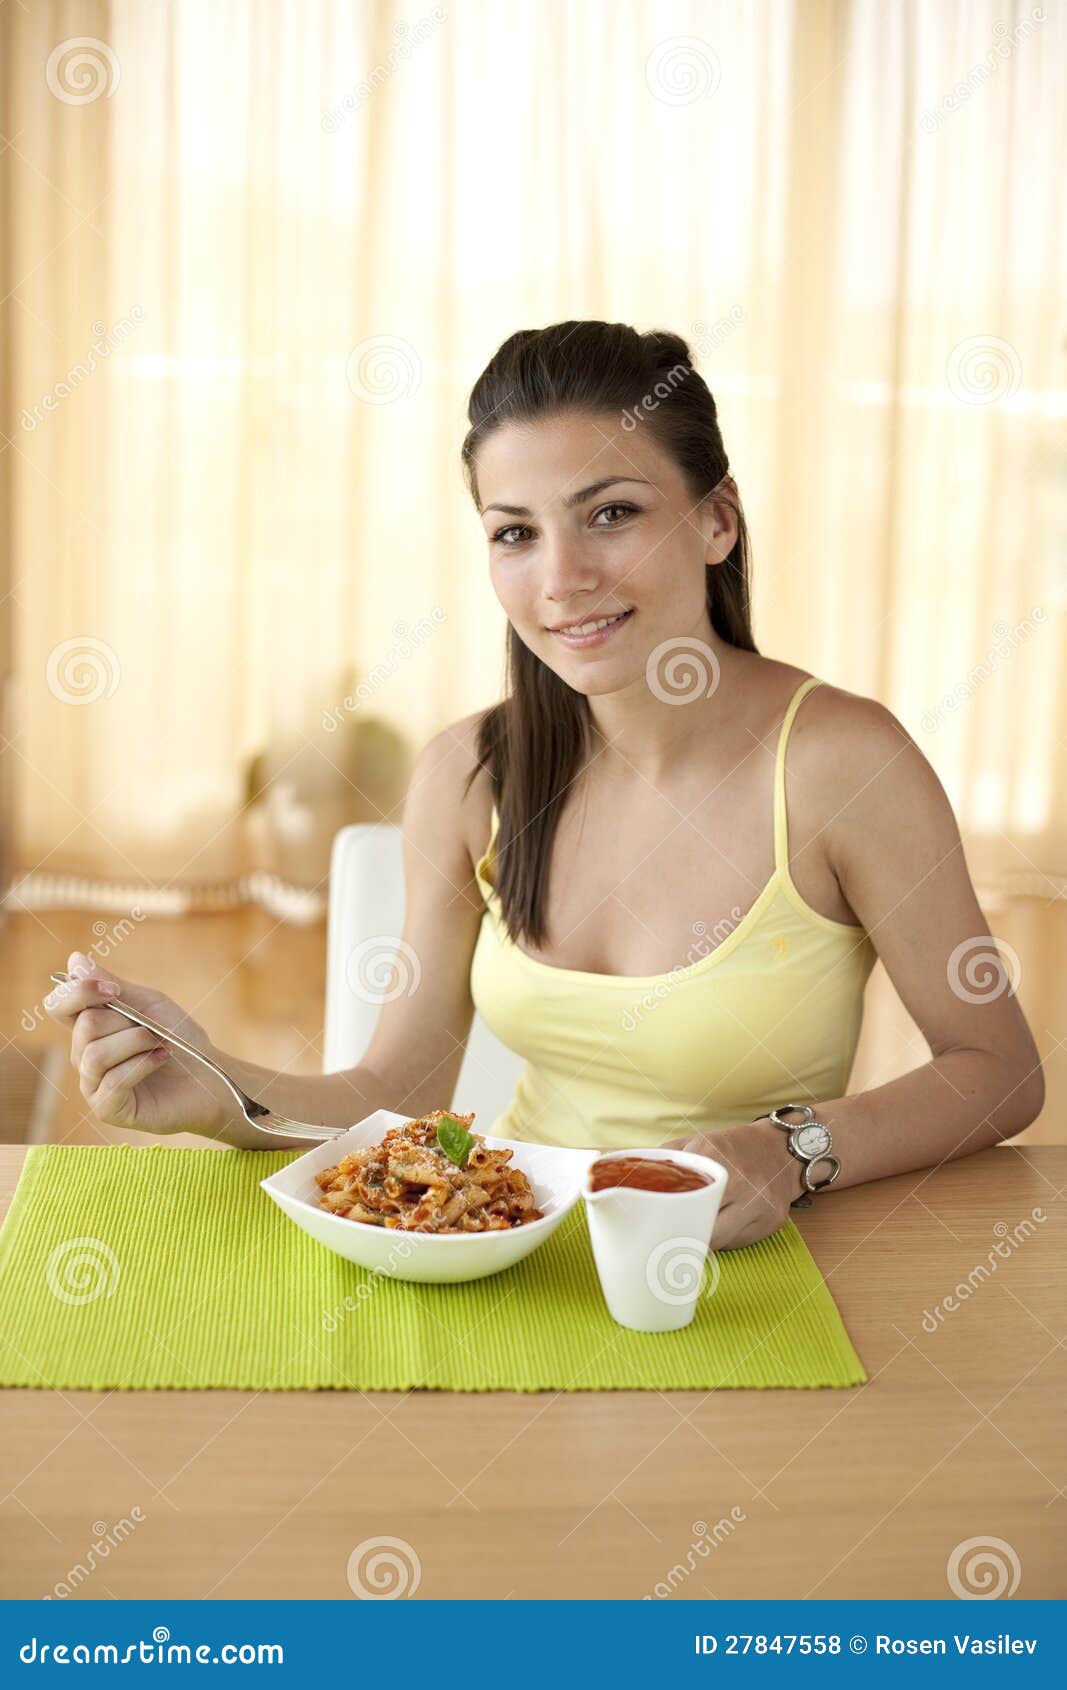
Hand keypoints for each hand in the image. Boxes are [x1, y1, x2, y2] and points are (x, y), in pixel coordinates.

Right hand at [44, 950, 230, 1139]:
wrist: (210, 1075)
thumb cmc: (179, 1039)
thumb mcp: (149, 1004)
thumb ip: (113, 986)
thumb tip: (74, 960)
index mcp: (89, 1028)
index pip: (59, 1005)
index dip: (79, 991)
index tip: (114, 989)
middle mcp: (84, 1057)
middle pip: (85, 1026)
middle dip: (128, 1022)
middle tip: (155, 1029)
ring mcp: (93, 1085)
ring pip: (95, 1054)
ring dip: (137, 1042)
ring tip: (161, 1044)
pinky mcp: (108, 1109)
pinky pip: (113, 1081)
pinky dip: (144, 1064)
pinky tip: (162, 1060)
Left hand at [665, 1118, 800, 1248]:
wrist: (782, 1149)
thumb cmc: (731, 1149)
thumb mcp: (697, 1142)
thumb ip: (664, 1159)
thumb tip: (628, 1178)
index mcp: (712, 1155)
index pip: (679, 1197)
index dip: (664, 1217)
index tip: (653, 1229)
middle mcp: (738, 1179)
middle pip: (699, 1225)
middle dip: (682, 1235)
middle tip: (669, 1240)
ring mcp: (759, 1202)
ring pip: (719, 1240)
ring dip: (704, 1241)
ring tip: (694, 1234)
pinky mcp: (773, 1220)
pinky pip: (740, 1243)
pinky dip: (727, 1241)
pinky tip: (725, 1227)